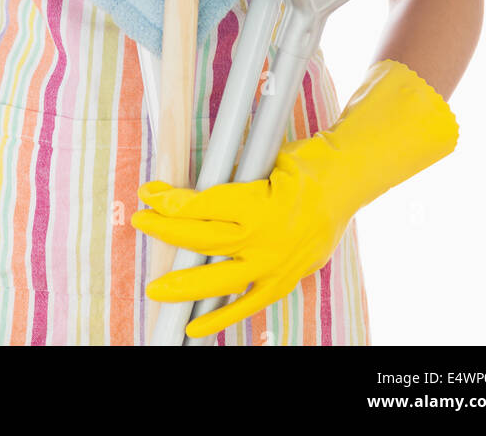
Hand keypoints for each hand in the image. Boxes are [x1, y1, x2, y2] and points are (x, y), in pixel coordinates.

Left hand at [132, 59, 457, 338]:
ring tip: (155, 288)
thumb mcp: (264, 159)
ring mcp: (272, 265)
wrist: (345, 184)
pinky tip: (193, 326)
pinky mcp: (281, 281)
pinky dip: (219, 318)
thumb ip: (230, 177)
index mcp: (257, 204)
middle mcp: (262, 239)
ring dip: (182, 284)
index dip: (170, 202)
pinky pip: (246, 304)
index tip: (149, 195)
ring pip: (217, 280)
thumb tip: (189, 189)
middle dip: (165, 232)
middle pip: (201, 241)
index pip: (200, 206)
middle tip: (141, 222)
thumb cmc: (304, 166)